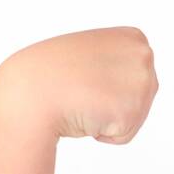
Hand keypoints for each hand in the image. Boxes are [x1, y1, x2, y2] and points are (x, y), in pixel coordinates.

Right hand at [0, 25, 157, 143]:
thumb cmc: (52, 74)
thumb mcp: (92, 52)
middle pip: (142, 98)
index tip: (87, 75)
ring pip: (135, 117)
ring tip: (85, 102)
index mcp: (135, 38)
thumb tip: (124, 76)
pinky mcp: (132, 110)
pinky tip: (87, 116)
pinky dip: (105, 134)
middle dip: (113, 102)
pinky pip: (124, 135)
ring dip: (109, 119)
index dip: (109, 84)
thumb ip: (115, 60)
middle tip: (85, 91)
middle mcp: (144, 55)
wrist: (29, 93)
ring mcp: (141, 82)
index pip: (135, 77)